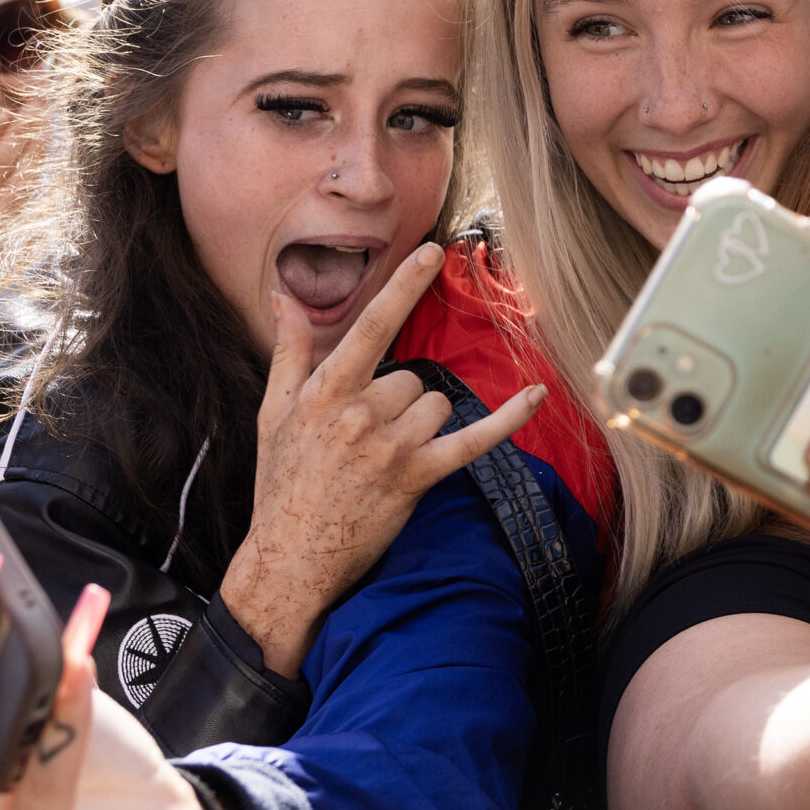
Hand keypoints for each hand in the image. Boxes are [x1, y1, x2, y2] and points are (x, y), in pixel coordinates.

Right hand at [222, 242, 545, 674]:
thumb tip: (285, 296)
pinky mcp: (418, 478)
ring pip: (435, 404)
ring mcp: (392, 448)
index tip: (429, 253)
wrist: (290, 557)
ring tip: (384, 454)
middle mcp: (360, 415)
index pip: (370, 327)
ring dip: (420, 422)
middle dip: (396, 400)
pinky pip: (473, 440)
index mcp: (324, 392)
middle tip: (364, 437)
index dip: (402, 288)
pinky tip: (536, 394)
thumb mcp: (273, 412)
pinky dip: (508, 419)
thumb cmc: (281, 482)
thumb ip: (289, 350)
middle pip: (410, 377)